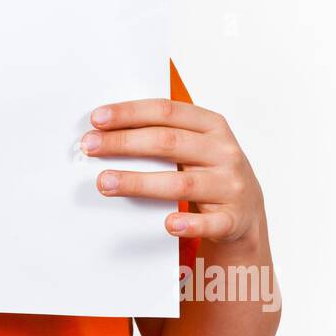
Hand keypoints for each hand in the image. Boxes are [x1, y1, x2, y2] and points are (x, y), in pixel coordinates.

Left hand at [79, 98, 263, 245]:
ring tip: (105, 183)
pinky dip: (190, 224)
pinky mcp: (234, 219)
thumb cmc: (208, 172)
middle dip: (123, 143)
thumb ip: (163, 133)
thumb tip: (106, 130)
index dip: (129, 113)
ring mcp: (231, 186)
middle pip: (168, 142)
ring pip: (180, 183)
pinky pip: (211, 223)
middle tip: (90, 148)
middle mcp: (224, 152)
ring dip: (138, 183)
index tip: (97, 119)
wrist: (245, 213)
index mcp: (212, 126)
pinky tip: (168, 223)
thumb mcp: (195, 145)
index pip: (166, 111)